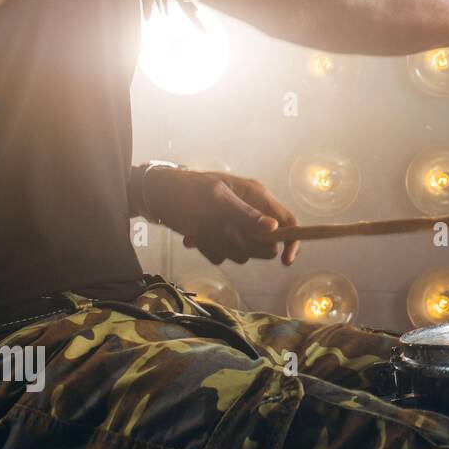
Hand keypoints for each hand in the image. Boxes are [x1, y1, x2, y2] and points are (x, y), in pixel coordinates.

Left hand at [142, 169, 300, 265]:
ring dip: (220, 244)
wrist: (157, 197)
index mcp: (257, 197)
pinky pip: (223, 257)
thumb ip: (244, 213)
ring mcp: (235, 230)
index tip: (285, 260)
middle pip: (265, 245)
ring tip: (203, 227)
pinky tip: (195, 234)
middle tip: (222, 230)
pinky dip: (208, 249)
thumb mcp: (215, 197)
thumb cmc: (187, 188)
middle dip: (242, 243)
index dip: (291, 241)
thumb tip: (273, 228)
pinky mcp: (220, 241)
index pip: (287, 221)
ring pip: (242, 254)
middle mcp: (250, 215)